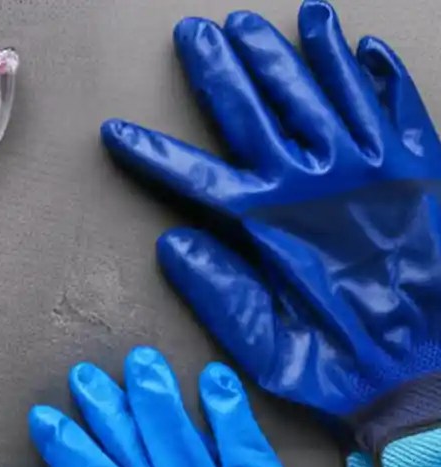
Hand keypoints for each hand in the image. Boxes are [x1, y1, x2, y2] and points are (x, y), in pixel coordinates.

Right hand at [101, 1, 440, 466]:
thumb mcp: (265, 344)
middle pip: (258, 105)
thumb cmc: (342, 362)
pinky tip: (363, 50)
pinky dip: (380, 75)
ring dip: (300, 50)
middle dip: (222, 65)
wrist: (432, 372)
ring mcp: (372, 166)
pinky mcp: (422, 168)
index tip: (116, 130)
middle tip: (199, 31)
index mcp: (270, 219)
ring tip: (285, 17)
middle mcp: (317, 179)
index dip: (150, 152)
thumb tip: (174, 244)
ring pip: (327, 88)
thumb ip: (219, 291)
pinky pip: (398, 104)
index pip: (192, 173)